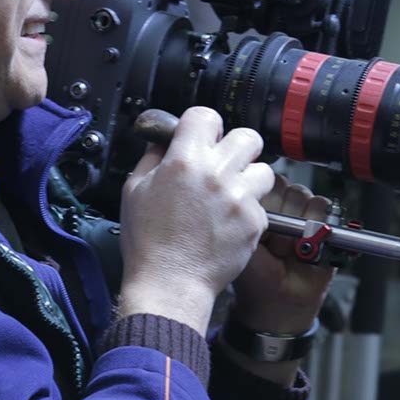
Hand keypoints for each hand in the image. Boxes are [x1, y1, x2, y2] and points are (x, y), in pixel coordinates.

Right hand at [118, 107, 274, 333]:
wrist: (169, 284)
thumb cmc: (148, 243)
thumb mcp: (134, 191)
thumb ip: (152, 158)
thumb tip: (164, 141)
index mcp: (184, 160)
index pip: (206, 115)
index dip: (203, 125)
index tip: (201, 138)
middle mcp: (216, 173)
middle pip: (247, 136)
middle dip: (237, 147)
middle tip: (226, 163)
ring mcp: (239, 197)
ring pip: (264, 170)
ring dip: (250, 178)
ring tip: (233, 194)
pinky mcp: (254, 221)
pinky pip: (262, 205)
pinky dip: (249, 212)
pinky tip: (229, 224)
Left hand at [231, 175, 335, 335]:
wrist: (281, 300)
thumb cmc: (257, 276)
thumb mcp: (242, 243)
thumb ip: (246, 214)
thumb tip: (254, 191)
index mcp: (258, 205)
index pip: (265, 182)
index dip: (265, 202)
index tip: (261, 226)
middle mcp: (281, 205)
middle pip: (286, 187)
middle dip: (282, 218)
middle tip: (275, 244)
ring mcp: (303, 212)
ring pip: (305, 197)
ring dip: (299, 227)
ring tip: (289, 248)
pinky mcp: (325, 222)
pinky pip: (324, 208)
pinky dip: (317, 229)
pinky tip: (305, 247)